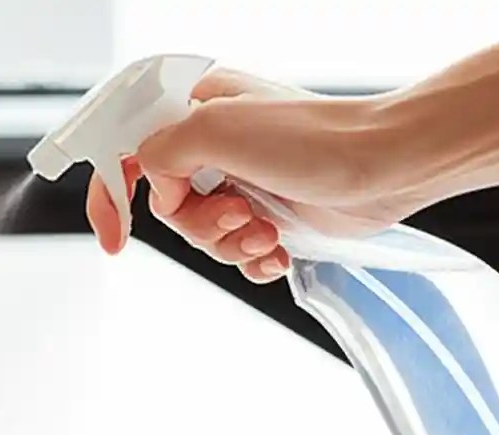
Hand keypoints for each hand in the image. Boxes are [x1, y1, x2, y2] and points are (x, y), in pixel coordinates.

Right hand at [86, 68, 428, 282]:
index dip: (110, 196)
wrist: (388, 165)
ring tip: (266, 231)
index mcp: (194, 110)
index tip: (114, 238)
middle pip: (166, 206)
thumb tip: (159, 194)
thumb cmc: (313, 138)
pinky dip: (254, 260)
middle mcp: (215, 144)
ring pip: (201, 236)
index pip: (127, 150)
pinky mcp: (270, 213)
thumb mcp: (214, 130)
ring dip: (230, 244)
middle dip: (199, 224)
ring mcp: (243, 180)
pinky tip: (278, 251)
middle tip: (238, 214)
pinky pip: (237, 253)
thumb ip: (158, 154)